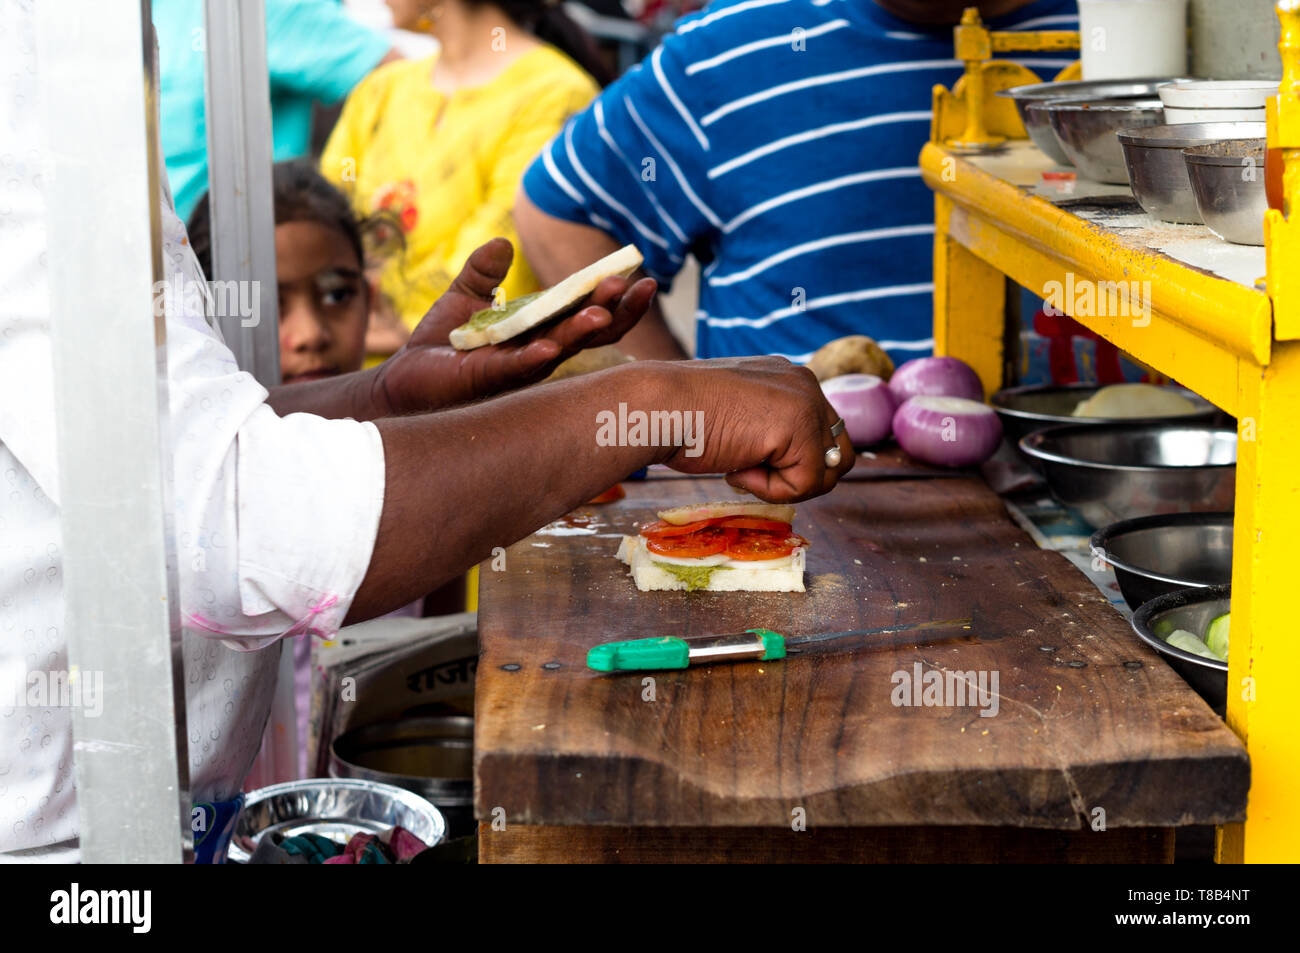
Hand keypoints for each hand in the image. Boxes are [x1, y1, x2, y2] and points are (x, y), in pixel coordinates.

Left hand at [374, 238, 656, 414]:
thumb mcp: (463, 299)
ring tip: (603, 312)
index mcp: (539, 332)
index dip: (613, 297)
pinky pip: (516, 370)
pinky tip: (549, 348)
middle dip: (615, 312)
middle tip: (639, 287)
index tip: (638, 274)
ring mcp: (516, 369)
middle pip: (588, 333)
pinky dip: (534, 359)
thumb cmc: (439, 347)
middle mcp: (538, 354)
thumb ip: (483, 273)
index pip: (585, 312)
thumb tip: (502, 242)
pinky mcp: (487, 380)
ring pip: (560, 350)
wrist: (402, 381)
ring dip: (582, 333)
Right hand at [661, 357, 854, 501]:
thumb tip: (794, 467)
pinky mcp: (800, 426)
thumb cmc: (679, 417)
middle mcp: (804, 383)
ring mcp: (806, 401)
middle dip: (799, 477)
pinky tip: (736, 465)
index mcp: (787, 378)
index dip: (791, 464)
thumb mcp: (734, 418)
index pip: (821, 435)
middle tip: (750, 471)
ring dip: (783, 484)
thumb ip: (768, 430)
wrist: (655, 408)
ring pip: (826, 473)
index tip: (747, 460)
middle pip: (837, 455)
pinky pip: (804, 484)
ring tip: (741, 466)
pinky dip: (768, 489)